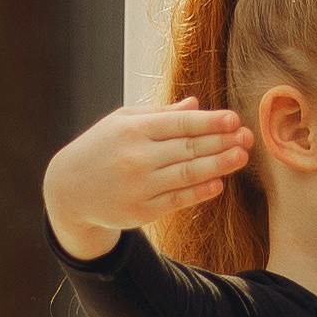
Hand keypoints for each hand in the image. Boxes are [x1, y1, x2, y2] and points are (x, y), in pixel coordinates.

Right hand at [44, 101, 250, 257]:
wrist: (68, 190)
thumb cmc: (101, 148)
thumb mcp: (122, 122)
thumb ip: (160, 114)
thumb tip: (196, 105)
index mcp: (133, 129)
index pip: (180, 124)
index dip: (210, 122)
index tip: (234, 119)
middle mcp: (136, 157)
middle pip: (188, 148)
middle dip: (221, 142)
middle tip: (248, 137)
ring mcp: (138, 186)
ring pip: (186, 174)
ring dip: (218, 165)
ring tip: (241, 156)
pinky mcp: (140, 211)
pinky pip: (176, 200)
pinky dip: (199, 192)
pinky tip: (218, 183)